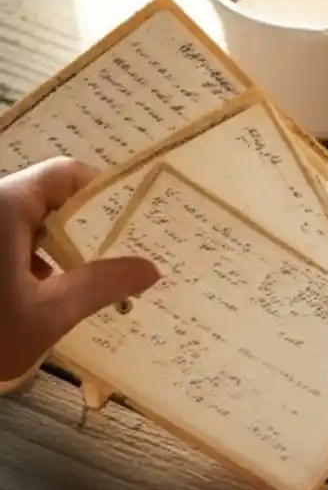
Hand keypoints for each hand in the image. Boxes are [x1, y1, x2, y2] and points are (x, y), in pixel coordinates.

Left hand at [0, 157, 159, 385]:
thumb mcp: (47, 315)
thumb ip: (101, 285)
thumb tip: (151, 268)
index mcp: (6, 206)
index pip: (68, 174)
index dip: (105, 194)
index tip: (132, 225)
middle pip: (47, 200)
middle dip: (84, 231)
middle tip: (120, 259)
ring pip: (24, 223)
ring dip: (55, 251)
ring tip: (86, 285)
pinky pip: (4, 240)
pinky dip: (26, 260)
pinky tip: (42, 295)